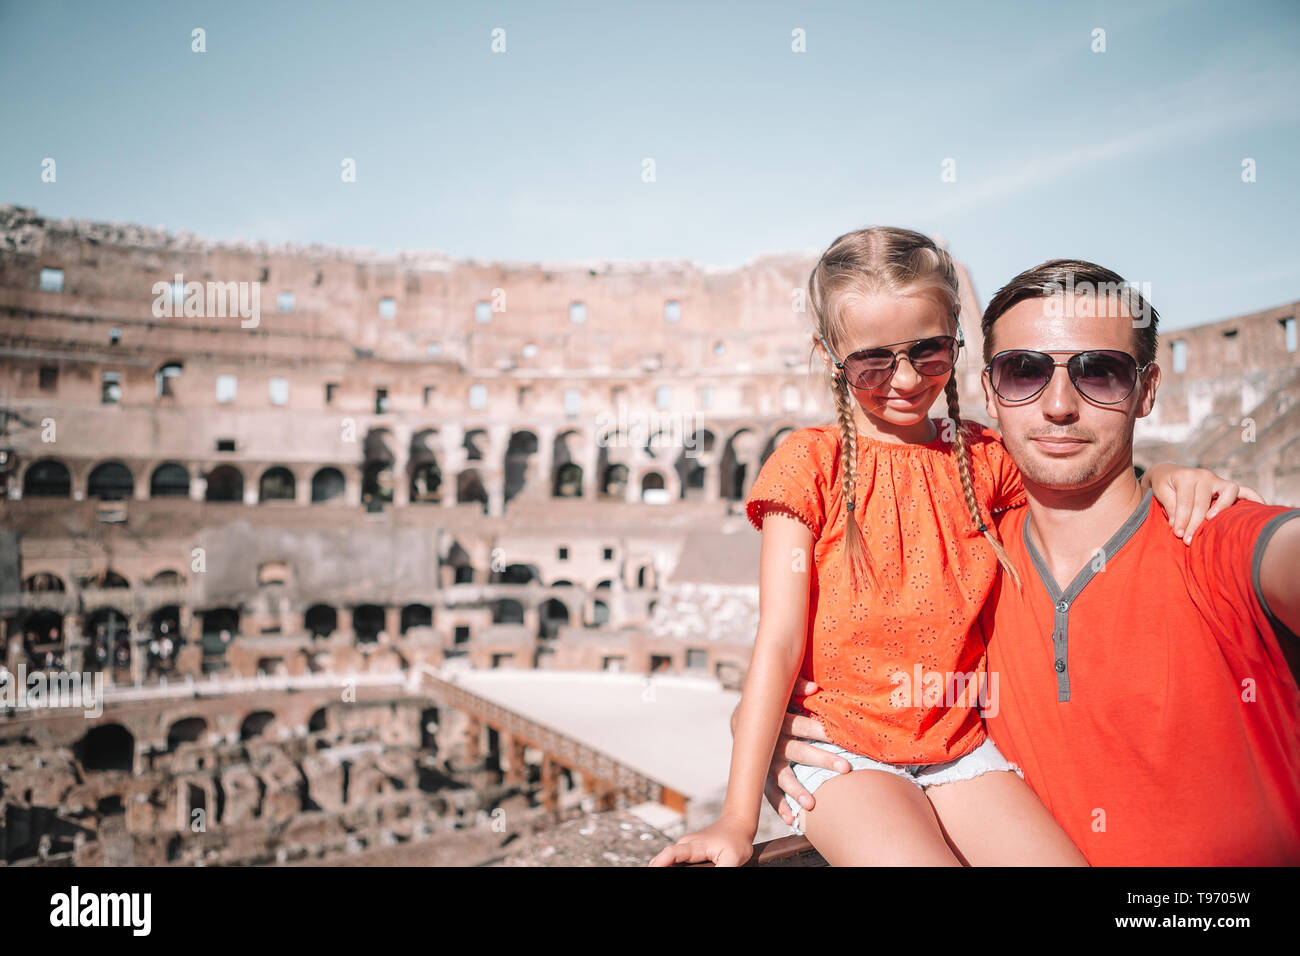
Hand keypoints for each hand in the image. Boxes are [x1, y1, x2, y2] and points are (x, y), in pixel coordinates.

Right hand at [648, 815, 755, 866]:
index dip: (659, 863)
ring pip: (668, 858)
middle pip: (664, 857)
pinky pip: (674, 859)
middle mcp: (686, 844)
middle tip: (653, 873)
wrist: (738, 823)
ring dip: (663, 866)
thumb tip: (710, 875)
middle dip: (657, 867)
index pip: (671, 853)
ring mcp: (686, 846)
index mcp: (694, 845)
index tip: (651, 869)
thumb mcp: (733, 859)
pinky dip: (670, 865)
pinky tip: (670, 869)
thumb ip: (721, 871)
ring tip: (658, 870)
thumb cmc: (736, 839)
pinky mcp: (689, 850)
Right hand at [760, 680, 846, 825]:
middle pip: (796, 751)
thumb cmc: (770, 704)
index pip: (798, 724)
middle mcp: (769, 743)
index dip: (818, 729)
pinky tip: (791, 819)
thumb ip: (795, 686)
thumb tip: (815, 687)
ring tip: (812, 803)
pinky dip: (779, 806)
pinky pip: (768, 793)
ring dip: (795, 789)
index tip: (839, 735)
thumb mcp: (777, 691)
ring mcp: (763, 762)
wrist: (740, 719)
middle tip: (845, 768)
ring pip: (780, 776)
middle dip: (821, 759)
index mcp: (775, 720)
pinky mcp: (760, 776)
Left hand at [1144, 463, 1265, 543]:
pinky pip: (1245, 490)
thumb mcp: (1160, 492)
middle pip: (1203, 502)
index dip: (1182, 520)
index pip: (1185, 502)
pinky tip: (1260, 508)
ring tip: (1212, 523)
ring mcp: (1218, 480)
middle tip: (1187, 540)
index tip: (1178, 534)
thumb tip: (1177, 525)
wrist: (1170, 472)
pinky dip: (1254, 498)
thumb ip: (1169, 507)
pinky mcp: (1227, 486)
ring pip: (1227, 493)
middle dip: (1195, 524)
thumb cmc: (1164, 485)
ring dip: (1221, 510)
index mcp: (1186, 476)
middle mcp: (1204, 476)